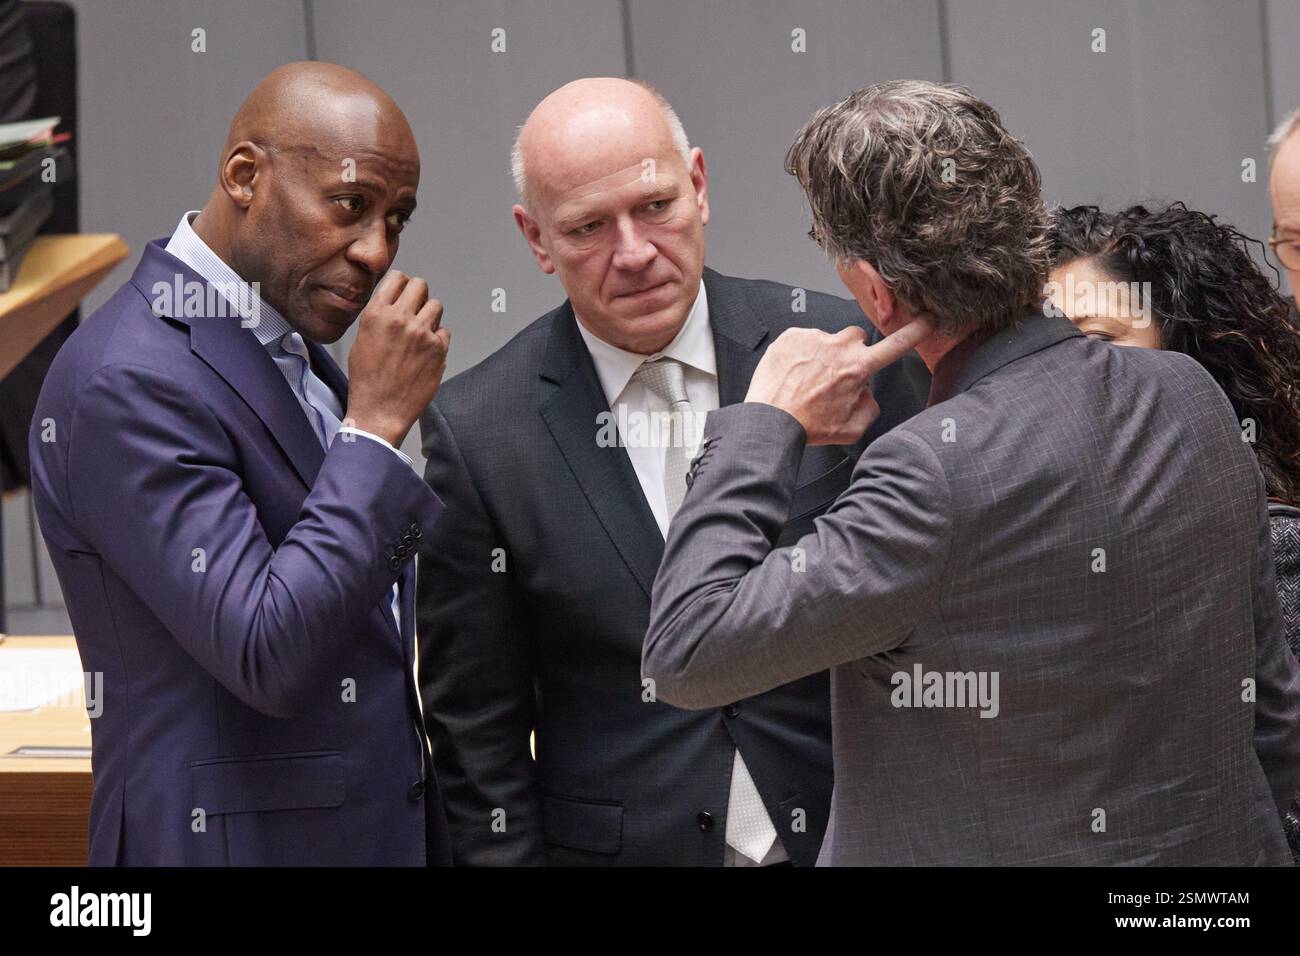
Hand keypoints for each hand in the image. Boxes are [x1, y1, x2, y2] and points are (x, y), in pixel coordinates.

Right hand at [344, 270, 450, 446]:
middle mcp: (400, 319)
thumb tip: (395, 303)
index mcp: (377, 314)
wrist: (380, 411)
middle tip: (415, 310)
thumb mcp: (361, 340)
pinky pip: (444, 332)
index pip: (397, 278)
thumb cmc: (368, 381)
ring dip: (430, 316)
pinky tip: (425, 353)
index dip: (403, 284)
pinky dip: (438, 340)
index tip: (405, 291)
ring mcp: (422, 333)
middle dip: (419, 296)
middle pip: (420, 286)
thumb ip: (379, 317)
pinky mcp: (438, 349)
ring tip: (420, 334)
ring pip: (436, 306)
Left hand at [744, 321, 929, 444]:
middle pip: (857, 338)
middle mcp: (839, 347)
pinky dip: (800, 353)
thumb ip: (870, 407)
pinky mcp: (791, 335)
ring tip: (805, 380)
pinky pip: (803, 339)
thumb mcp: (852, 428)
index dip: (916, 331)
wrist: (769, 421)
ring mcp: (814, 338)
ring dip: (822, 354)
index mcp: (859, 368)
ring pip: (827, 340)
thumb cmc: (808, 426)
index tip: (928, 319)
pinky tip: (792, 374)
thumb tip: (867, 392)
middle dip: (851, 351)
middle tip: (834, 374)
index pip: (896, 344)